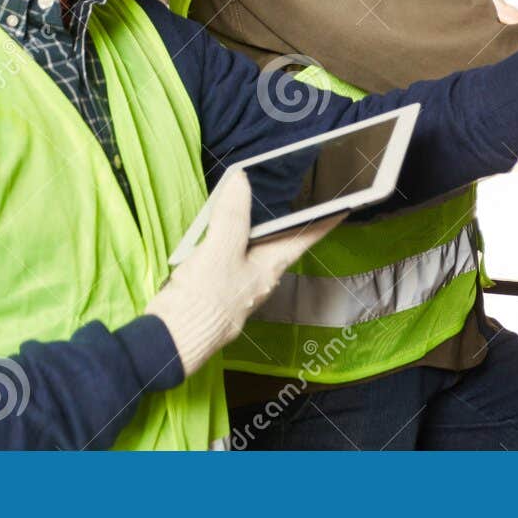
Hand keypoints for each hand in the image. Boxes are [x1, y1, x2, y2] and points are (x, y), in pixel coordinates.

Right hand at [145, 172, 340, 373]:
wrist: (173, 338)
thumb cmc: (206, 297)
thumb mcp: (221, 249)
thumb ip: (233, 214)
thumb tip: (242, 179)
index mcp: (269, 268)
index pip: (304, 239)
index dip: (323, 222)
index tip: (344, 208)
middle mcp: (259, 278)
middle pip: (280, 244)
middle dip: (289, 223)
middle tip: (299, 199)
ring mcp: (238, 285)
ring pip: (254, 251)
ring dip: (257, 230)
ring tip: (259, 208)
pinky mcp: (216, 290)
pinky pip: (230, 258)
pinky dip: (231, 240)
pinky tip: (220, 232)